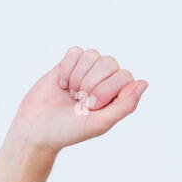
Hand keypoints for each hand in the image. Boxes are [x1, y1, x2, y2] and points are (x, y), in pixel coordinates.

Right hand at [9, 46, 147, 152]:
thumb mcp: (101, 122)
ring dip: (77, 76)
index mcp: (118, 96)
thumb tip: (144, 83)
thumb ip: (125, 105)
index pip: (124, 76)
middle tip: (79, 100)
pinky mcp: (70, 63)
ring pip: (92, 55)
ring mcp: (88, 71)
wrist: (36, 127)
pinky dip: (66, 68)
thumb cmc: (69, 130)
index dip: (106, 89)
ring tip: (71, 93)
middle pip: (109, 63)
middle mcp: (106, 81)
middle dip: (90, 82)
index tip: (91, 106)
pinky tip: (62, 84)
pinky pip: (75, 52)